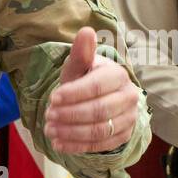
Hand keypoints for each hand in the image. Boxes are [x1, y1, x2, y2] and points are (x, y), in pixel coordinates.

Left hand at [42, 28, 138, 153]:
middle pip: (99, 111)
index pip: (97, 86)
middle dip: (70, 115)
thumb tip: (86, 31)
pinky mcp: (124, 136)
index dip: (74, 94)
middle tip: (48, 115)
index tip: (53, 98)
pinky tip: (59, 144)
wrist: (98, 97)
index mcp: (118, 75)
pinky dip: (78, 146)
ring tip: (50, 130)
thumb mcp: (78, 66)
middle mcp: (129, 96)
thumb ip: (81, 53)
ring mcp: (129, 118)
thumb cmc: (85, 78)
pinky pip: (101, 145)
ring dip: (71, 133)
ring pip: (100, 130)